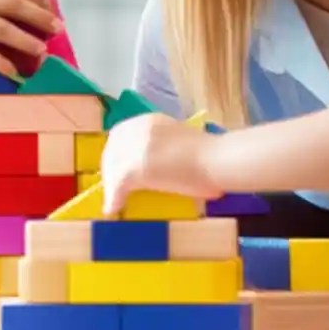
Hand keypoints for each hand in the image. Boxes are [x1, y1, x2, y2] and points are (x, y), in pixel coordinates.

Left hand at [100, 113, 222, 215]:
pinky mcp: (136, 167)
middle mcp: (138, 128)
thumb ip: (163, 149)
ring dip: (111, 186)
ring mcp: (136, 147)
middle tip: (113, 188)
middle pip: (112, 149)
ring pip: (112, 168)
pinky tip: (113, 209)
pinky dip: (114, 198)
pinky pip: (117, 185)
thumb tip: (154, 167)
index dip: (115, 153)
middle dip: (110, 169)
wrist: (219, 158)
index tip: (116, 169)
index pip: (120, 134)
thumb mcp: (179, 142)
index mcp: (150, 120)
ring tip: (114, 202)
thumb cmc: (210, 153)